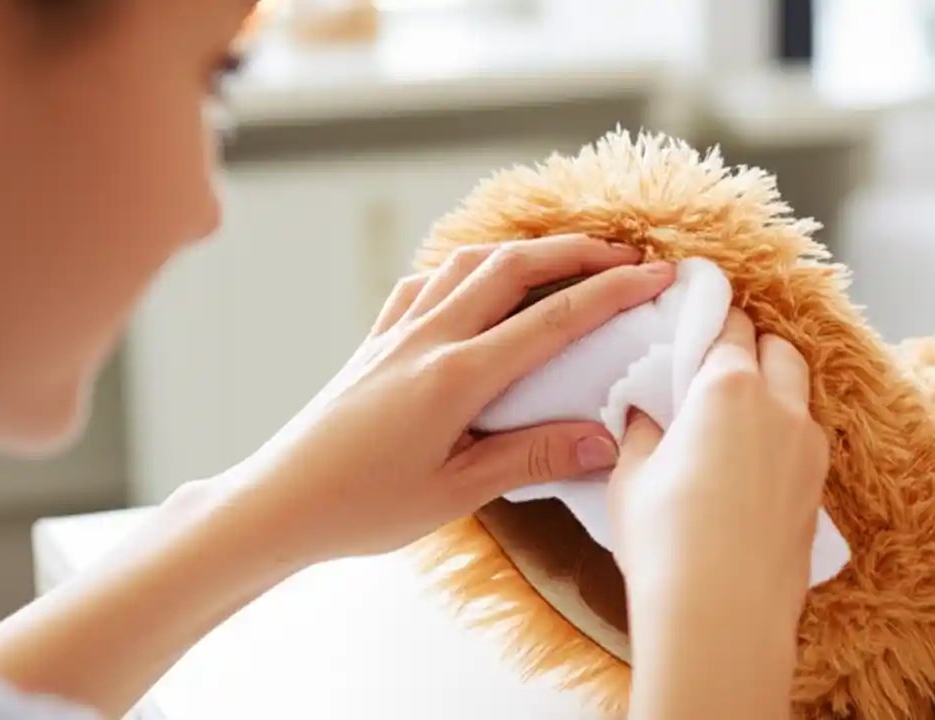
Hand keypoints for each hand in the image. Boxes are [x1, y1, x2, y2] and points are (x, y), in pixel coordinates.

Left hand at [228, 234, 675, 563]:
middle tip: (626, 256)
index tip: (655, 277)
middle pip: (513, 268)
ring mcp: (397, 332)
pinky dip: (465, 266)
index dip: (611, 292)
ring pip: (469, 263)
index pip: (552, 320)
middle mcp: (427, 338)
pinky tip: (478, 278)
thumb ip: (531, 459)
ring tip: (566, 256)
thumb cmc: (361, 507)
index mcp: (455, 378)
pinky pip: (427, 281)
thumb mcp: (455, 493)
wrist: (279, 501)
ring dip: (525, 250)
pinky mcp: (376, 339)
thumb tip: (602, 440)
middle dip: (577, 251)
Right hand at [608, 309, 828, 718]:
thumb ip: (641, 432)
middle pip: (778, 348)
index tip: (699, 319)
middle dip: (752, 346)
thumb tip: (645, 415)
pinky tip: (750, 462)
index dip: (713, 318)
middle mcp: (780, 408)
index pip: (731, 327)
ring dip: (774, 389)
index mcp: (728, 388)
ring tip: (734, 415)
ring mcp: (809, 450)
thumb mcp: (631, 478)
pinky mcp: (818, 491)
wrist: (721, 620)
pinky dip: (784, 433)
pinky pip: (805, 440)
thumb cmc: (667, 545)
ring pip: (799, 393)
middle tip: (716, 364)